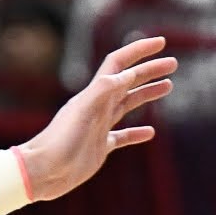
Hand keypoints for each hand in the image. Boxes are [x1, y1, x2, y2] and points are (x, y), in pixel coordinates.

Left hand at [17, 37, 177, 200]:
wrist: (43, 172)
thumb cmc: (60, 142)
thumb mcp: (82, 113)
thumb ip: (102, 91)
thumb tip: (126, 74)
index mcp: (94, 94)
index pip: (119, 64)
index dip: (139, 51)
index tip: (161, 43)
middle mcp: (98, 106)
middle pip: (128, 81)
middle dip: (150, 70)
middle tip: (173, 63)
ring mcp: (100, 126)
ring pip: (128, 103)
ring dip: (147, 93)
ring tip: (168, 86)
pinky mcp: (100, 146)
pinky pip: (122, 136)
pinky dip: (137, 132)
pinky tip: (150, 132)